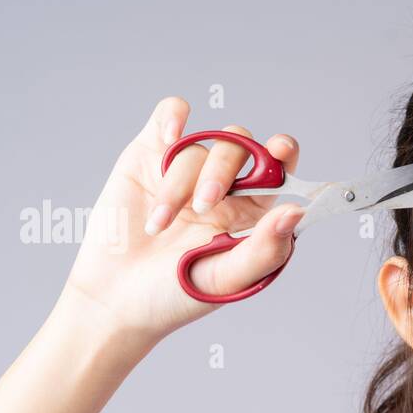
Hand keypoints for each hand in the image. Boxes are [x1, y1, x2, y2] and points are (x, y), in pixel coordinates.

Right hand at [64, 96, 305, 343]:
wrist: (115, 297)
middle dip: (222, 173)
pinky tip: (169, 135)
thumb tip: (297, 211)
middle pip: (239, 148)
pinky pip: (170, 115)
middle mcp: (224, 186)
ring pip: (199, 145)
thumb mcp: (226, 279)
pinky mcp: (150, 154)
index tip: (280, 150)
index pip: (278, 170)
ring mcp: (187, 169)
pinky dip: (172, 117)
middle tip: (201, 207)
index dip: (283, 154)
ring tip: (158, 226)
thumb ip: (266, 249)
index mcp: (251, 213)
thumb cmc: (175, 295)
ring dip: (179, 183)